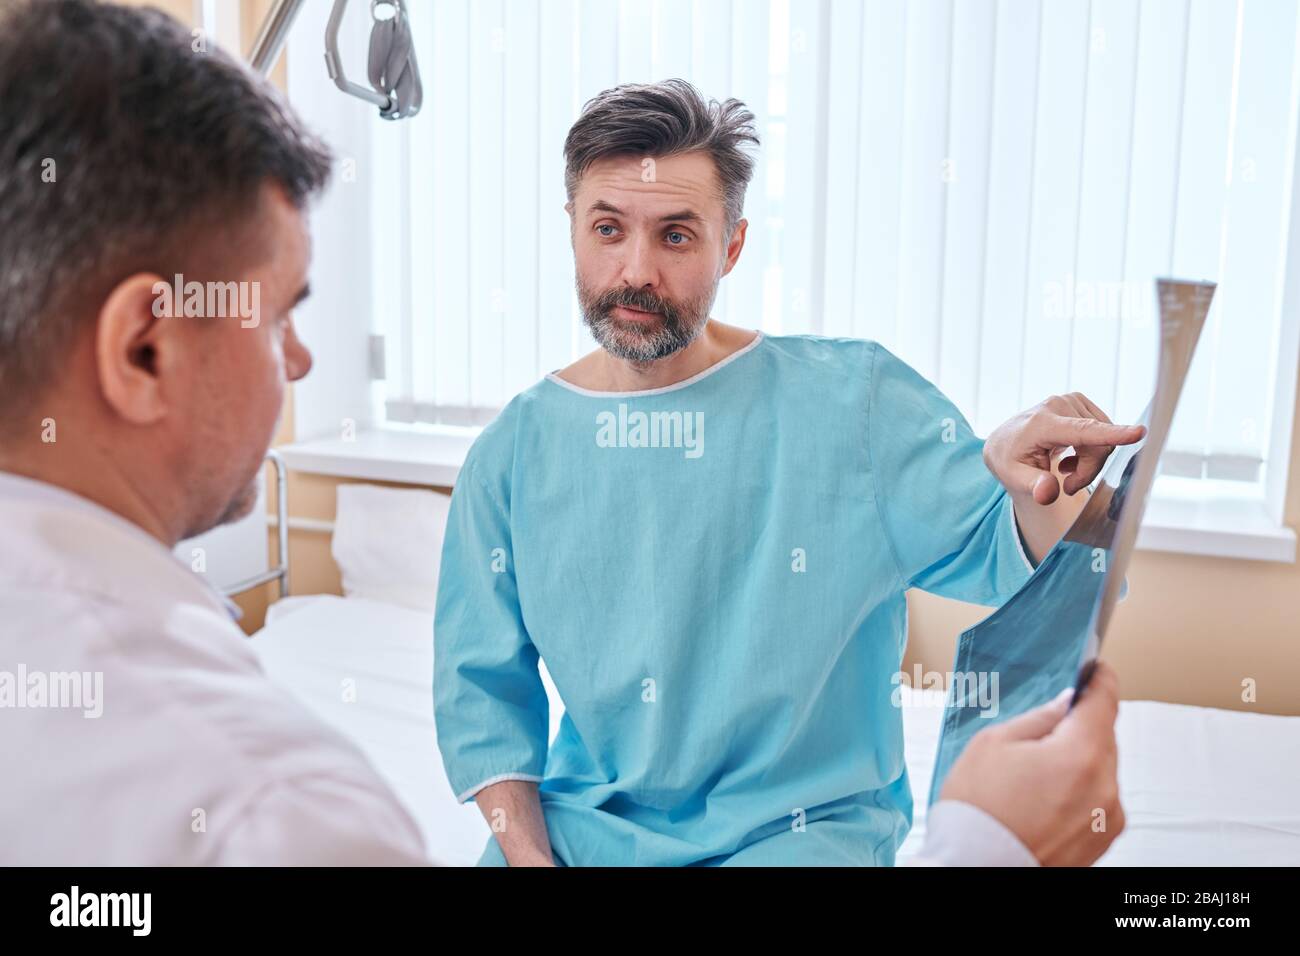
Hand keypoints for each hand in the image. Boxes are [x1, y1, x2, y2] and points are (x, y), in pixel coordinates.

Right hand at [938, 661, 1125, 865]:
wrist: (976, 868)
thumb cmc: (977, 811)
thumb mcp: (993, 744)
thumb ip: (1038, 718)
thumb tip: (1064, 704)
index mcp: (1081, 754)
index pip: (1105, 701)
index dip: (1100, 680)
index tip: (1098, 671)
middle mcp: (1105, 787)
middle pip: (1102, 738)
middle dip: (1078, 729)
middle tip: (1039, 735)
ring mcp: (1107, 819)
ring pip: (1100, 770)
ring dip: (1077, 763)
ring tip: (1032, 777)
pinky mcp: (1102, 842)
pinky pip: (1097, 800)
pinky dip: (1078, 792)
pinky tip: (1041, 800)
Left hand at [984, 393, 1144, 504]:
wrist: (1004, 442)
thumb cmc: (1009, 460)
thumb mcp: (1013, 478)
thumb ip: (1032, 486)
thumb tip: (1048, 492)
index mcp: (1042, 424)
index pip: (1082, 431)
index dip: (1113, 434)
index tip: (1139, 432)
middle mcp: (1057, 406)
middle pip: (1098, 446)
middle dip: (1088, 471)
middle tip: (1067, 485)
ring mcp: (1070, 401)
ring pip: (1103, 441)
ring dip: (1089, 463)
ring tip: (1064, 470)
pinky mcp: (1079, 402)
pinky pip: (1102, 432)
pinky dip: (1090, 450)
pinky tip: (1069, 456)